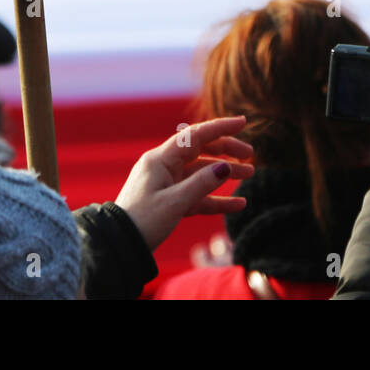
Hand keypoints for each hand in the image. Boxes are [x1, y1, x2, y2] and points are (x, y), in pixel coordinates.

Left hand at [115, 116, 254, 251]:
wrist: (119, 246)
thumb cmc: (142, 221)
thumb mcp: (174, 202)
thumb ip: (202, 184)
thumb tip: (225, 168)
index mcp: (161, 159)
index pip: (195, 135)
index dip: (220, 127)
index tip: (243, 123)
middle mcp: (164, 167)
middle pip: (201, 151)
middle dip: (226, 151)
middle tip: (250, 155)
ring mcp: (167, 184)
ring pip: (202, 173)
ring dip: (225, 174)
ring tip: (250, 174)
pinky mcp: (170, 201)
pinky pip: (198, 195)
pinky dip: (216, 199)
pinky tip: (238, 204)